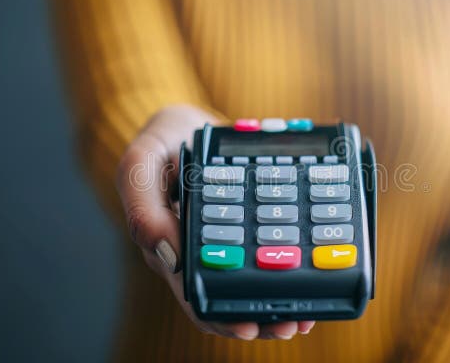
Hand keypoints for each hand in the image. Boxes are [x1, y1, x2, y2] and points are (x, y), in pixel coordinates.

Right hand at [116, 105, 314, 339]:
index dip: (220, 317)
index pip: (193, 295)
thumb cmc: (161, 140)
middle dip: (258, 318)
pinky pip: (264, 260)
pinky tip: (306, 279)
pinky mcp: (245, 232)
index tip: (249, 326)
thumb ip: (143, 206)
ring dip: (275, 304)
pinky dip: (285, 275)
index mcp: (169, 246)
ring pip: (248, 289)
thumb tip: (168, 255)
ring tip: (305, 314)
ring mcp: (223, 245)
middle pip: (227, 301)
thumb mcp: (142, 162)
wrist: (188, 122)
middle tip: (292, 324)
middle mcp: (196, 253)